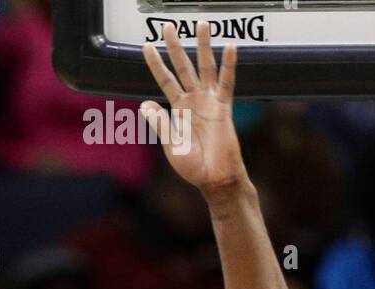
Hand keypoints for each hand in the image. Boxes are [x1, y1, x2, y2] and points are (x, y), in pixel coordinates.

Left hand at [142, 22, 244, 195]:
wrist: (213, 178)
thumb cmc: (192, 166)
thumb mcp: (170, 145)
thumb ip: (160, 124)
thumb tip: (144, 104)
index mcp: (178, 109)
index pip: (165, 80)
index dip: (156, 64)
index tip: (147, 46)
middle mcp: (194, 101)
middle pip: (183, 67)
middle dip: (176, 47)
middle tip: (168, 26)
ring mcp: (209, 102)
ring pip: (206, 67)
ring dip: (204, 46)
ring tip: (201, 24)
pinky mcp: (224, 108)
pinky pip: (227, 83)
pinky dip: (229, 65)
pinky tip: (230, 47)